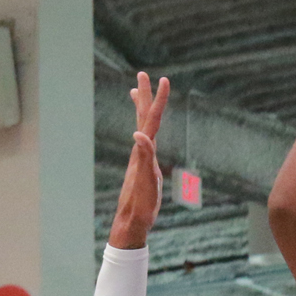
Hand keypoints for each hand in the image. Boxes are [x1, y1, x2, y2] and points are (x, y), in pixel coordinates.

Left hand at [108, 73, 168, 248]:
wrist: (132, 221)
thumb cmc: (140, 203)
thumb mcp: (145, 179)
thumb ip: (144, 155)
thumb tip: (139, 133)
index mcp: (142, 150)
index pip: (151, 119)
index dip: (157, 99)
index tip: (162, 79)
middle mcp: (140, 150)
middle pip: (143, 117)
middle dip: (144, 95)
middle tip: (142, 74)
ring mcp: (141, 158)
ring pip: (141, 127)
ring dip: (140, 109)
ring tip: (135, 92)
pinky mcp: (143, 168)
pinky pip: (144, 142)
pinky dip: (144, 131)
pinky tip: (143, 131)